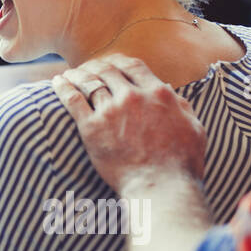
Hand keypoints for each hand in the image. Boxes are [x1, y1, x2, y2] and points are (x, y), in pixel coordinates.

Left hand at [51, 53, 205, 191]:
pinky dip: (62, 87)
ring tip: (68, 74)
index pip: (133, 66)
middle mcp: (133, 97)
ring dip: (77, 75)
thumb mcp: (194, 129)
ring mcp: (111, 111)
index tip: (110, 64)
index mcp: (158, 94)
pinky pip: (72, 100)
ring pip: (88, 82)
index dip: (119, 62)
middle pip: (107, 71)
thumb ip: (182, 106)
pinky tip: (57, 82)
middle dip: (95, 66)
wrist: (160, 188)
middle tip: (87, 69)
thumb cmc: (181, 164)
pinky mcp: (91, 128)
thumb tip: (170, 91)